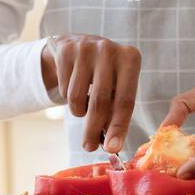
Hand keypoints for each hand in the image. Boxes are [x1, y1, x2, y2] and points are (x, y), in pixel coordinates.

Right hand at [41, 35, 140, 153]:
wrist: (78, 46)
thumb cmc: (104, 74)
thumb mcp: (117, 87)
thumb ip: (116, 112)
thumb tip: (111, 145)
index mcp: (131, 58)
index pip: (125, 100)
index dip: (119, 127)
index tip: (113, 148)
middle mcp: (110, 50)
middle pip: (100, 101)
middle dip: (93, 129)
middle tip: (89, 147)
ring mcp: (87, 48)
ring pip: (77, 97)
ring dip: (79, 111)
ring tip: (83, 107)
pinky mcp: (65, 50)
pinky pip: (64, 88)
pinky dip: (67, 97)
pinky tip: (73, 87)